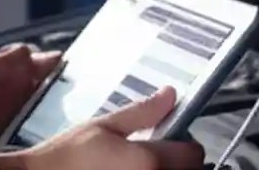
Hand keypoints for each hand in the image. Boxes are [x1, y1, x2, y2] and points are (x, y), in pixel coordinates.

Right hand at [0, 87, 205, 169]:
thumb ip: (141, 112)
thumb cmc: (65, 157)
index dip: (184, 141)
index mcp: (148, 160)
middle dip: (177, 160)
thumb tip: (169, 95)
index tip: (169, 137)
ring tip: (137, 163)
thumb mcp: (102, 125)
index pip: (193, 152)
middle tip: (152, 151)